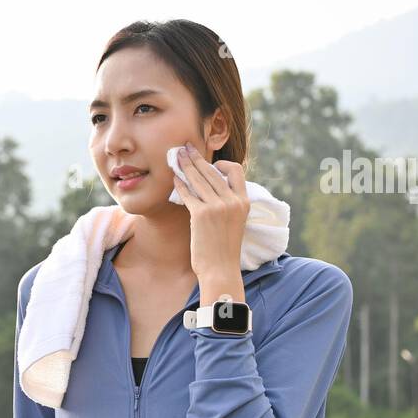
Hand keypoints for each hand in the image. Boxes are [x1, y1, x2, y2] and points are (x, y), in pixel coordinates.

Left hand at [172, 143, 249, 280]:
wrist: (221, 269)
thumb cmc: (225, 249)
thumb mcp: (235, 222)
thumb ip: (228, 204)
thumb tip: (213, 189)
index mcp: (244, 202)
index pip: (236, 171)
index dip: (222, 163)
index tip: (210, 163)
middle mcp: (232, 201)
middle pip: (212, 171)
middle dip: (196, 157)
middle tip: (185, 147)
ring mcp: (217, 207)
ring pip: (198, 179)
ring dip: (185, 166)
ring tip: (176, 157)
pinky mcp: (201, 215)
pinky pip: (188, 194)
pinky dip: (180, 184)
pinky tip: (174, 178)